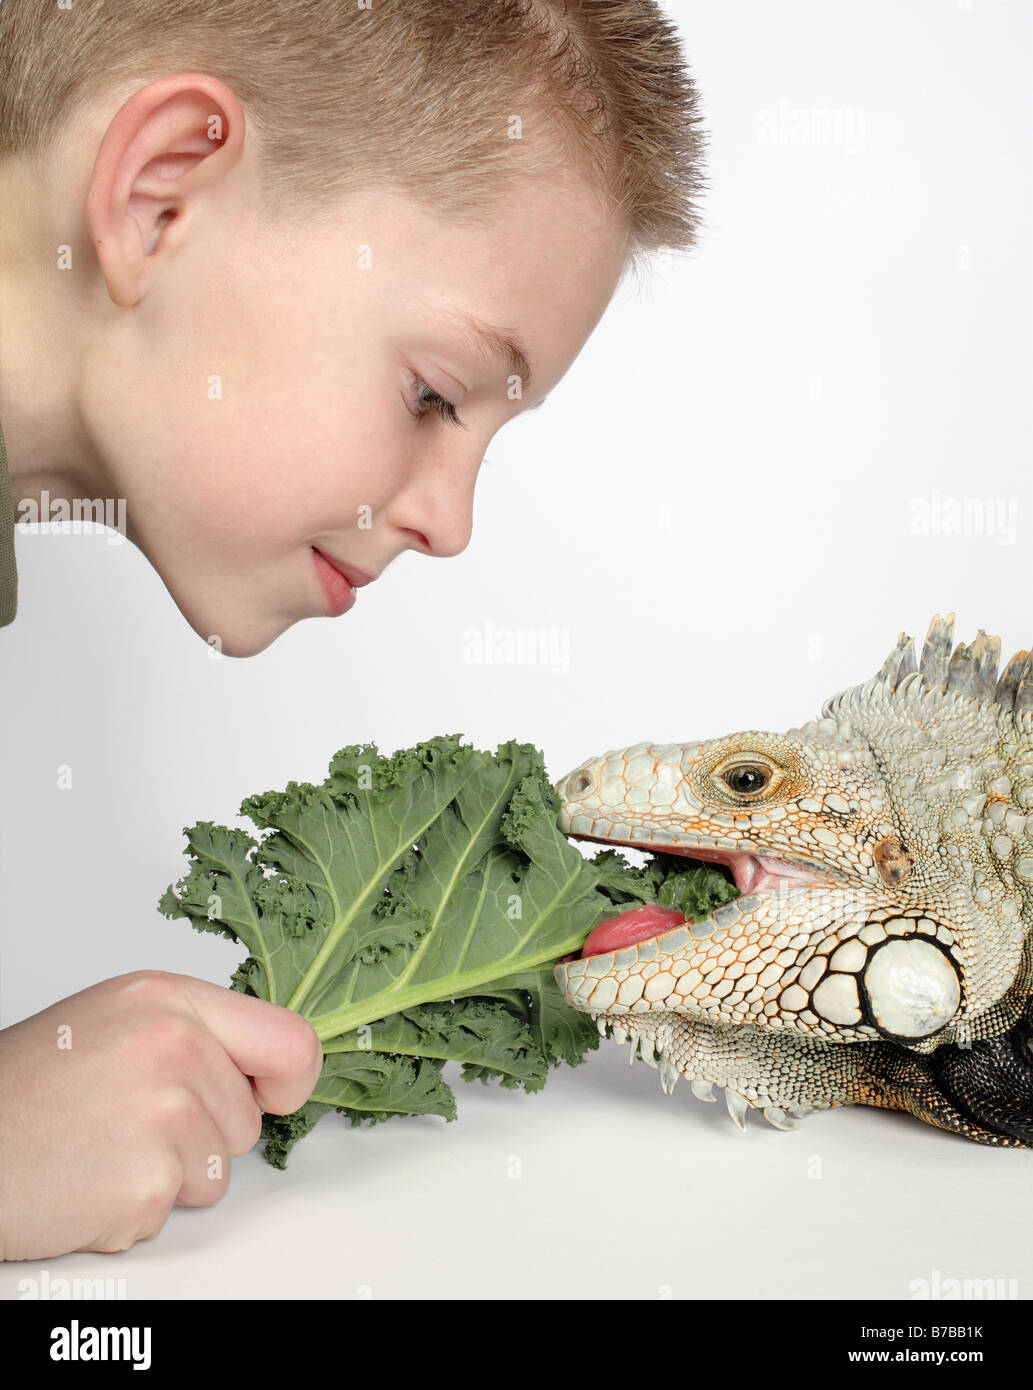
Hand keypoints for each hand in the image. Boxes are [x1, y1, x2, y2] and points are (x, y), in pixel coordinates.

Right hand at [0, 970, 322, 1259]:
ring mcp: (164, 1114)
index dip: (291, 1080)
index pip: (291, 1042)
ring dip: (164, 1177)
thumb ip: (197, 1033)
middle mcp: (175, 1047)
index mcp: (172, 1002)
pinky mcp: (145, 1182)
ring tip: (100, 1148)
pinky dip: (128, 1211)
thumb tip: (266, 1067)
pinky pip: (169, 1213)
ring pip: (214, 1174)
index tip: (274, 1095)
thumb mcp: (119, 1019)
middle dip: (198, 1137)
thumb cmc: (27, 1087)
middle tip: (123, 1121)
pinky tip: (84, 1180)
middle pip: (247, 1122)